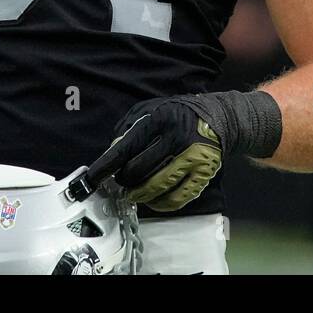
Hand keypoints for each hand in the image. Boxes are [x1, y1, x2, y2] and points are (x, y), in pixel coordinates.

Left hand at [86, 95, 225, 211]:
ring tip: (133, 194)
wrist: (220, 118)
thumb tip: (112, 151)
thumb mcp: (152, 109)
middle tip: (120, 182)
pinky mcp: (203, 174)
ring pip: (156, 187)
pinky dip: (161, 204)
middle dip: (124, 181)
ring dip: (139, 195)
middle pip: (139, 171)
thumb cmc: (179, 114)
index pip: (126, 148)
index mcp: (160, 120)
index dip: (106, 166)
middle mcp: (176, 138)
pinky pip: (177, 198)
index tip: (92, 178)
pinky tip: (153, 201)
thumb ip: (129, 127)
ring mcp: (192, 158)